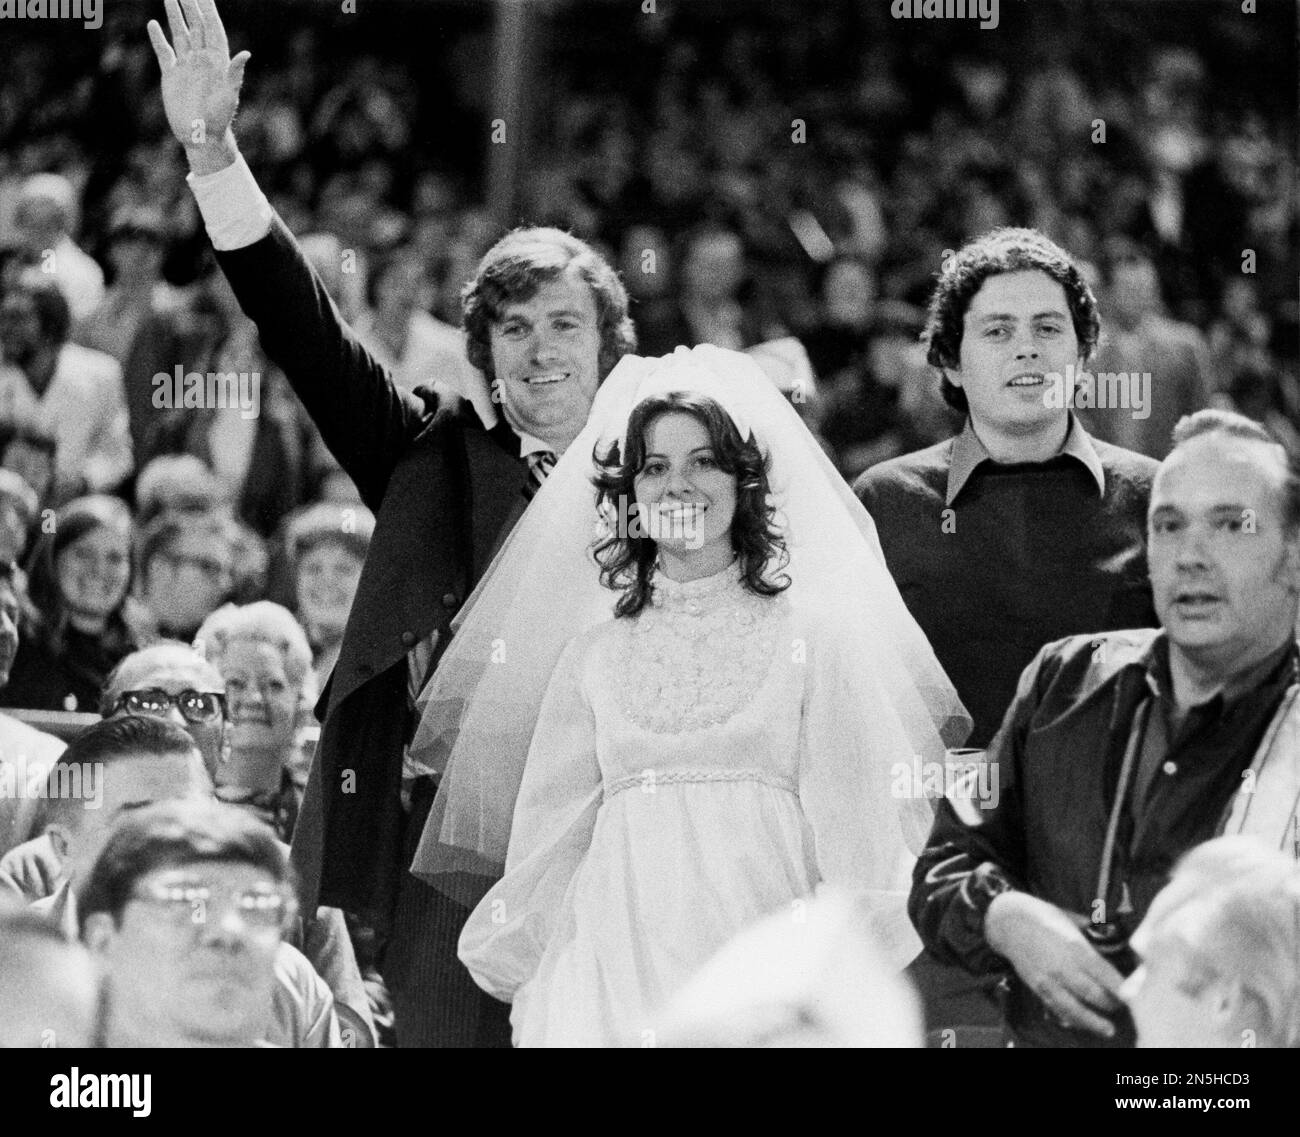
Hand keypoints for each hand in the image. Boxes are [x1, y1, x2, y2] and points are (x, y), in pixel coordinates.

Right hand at [147, 0, 248, 170]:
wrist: (201, 136)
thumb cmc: (220, 119)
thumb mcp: (229, 95)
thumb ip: (235, 73)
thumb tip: (246, 53)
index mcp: (218, 61)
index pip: (212, 28)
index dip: (208, 9)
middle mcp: (202, 59)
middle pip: (196, 25)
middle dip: (190, 4)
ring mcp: (186, 65)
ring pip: (180, 33)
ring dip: (175, 15)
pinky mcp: (172, 75)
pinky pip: (164, 52)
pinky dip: (158, 38)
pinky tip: (153, 24)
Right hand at [985, 891, 1124, 1037]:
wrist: (1007, 921)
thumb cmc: (1042, 915)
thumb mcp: (1070, 918)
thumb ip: (1091, 933)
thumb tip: (1112, 938)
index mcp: (1075, 946)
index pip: (1105, 973)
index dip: (1121, 987)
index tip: (1135, 995)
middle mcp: (1062, 966)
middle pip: (1093, 994)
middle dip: (1111, 1004)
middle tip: (1123, 1007)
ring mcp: (1048, 979)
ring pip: (1074, 1008)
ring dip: (1093, 1021)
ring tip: (1108, 1029)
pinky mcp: (1037, 987)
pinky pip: (1057, 1008)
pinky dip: (1071, 1018)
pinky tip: (1082, 1023)